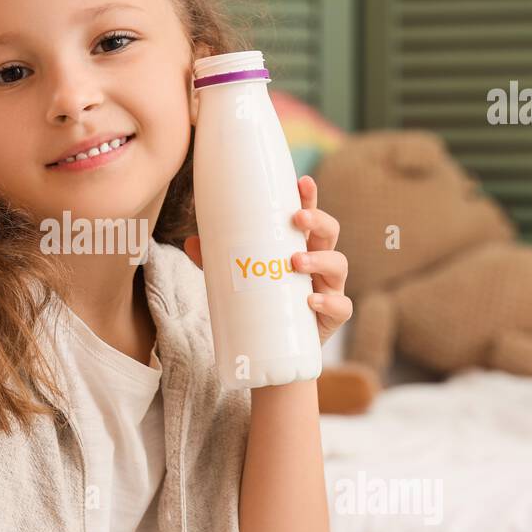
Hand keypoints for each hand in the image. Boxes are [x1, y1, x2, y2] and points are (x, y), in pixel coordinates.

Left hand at [184, 175, 351, 345]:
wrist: (274, 349)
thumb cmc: (261, 303)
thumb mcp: (237, 278)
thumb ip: (215, 260)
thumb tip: (191, 241)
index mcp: (301, 245)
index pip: (308, 216)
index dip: (309, 197)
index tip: (301, 182)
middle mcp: (320, 262)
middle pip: (330, 232)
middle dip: (318, 221)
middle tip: (297, 219)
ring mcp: (329, 288)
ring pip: (339, 264)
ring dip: (320, 259)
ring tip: (295, 260)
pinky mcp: (332, 318)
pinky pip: (341, 307)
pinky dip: (328, 302)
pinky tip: (311, 301)